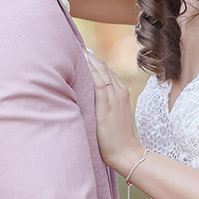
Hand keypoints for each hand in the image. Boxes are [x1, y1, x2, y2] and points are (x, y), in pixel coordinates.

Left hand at [85, 52, 141, 173]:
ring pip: (100, 71)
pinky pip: (98, 82)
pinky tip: (81, 62)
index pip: (106, 70)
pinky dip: (90, 70)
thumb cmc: (114, 138)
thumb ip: (101, 103)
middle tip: (74, 45)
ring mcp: (114, 97)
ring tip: (74, 49)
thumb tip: (83, 96)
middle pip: (103, 67)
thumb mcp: (110, 116)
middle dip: (89, 56)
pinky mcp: (107, 104)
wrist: (125, 152)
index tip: (80, 52)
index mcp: (120, 92)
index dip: (93, 60)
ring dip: (88, 59)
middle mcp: (119, 91)